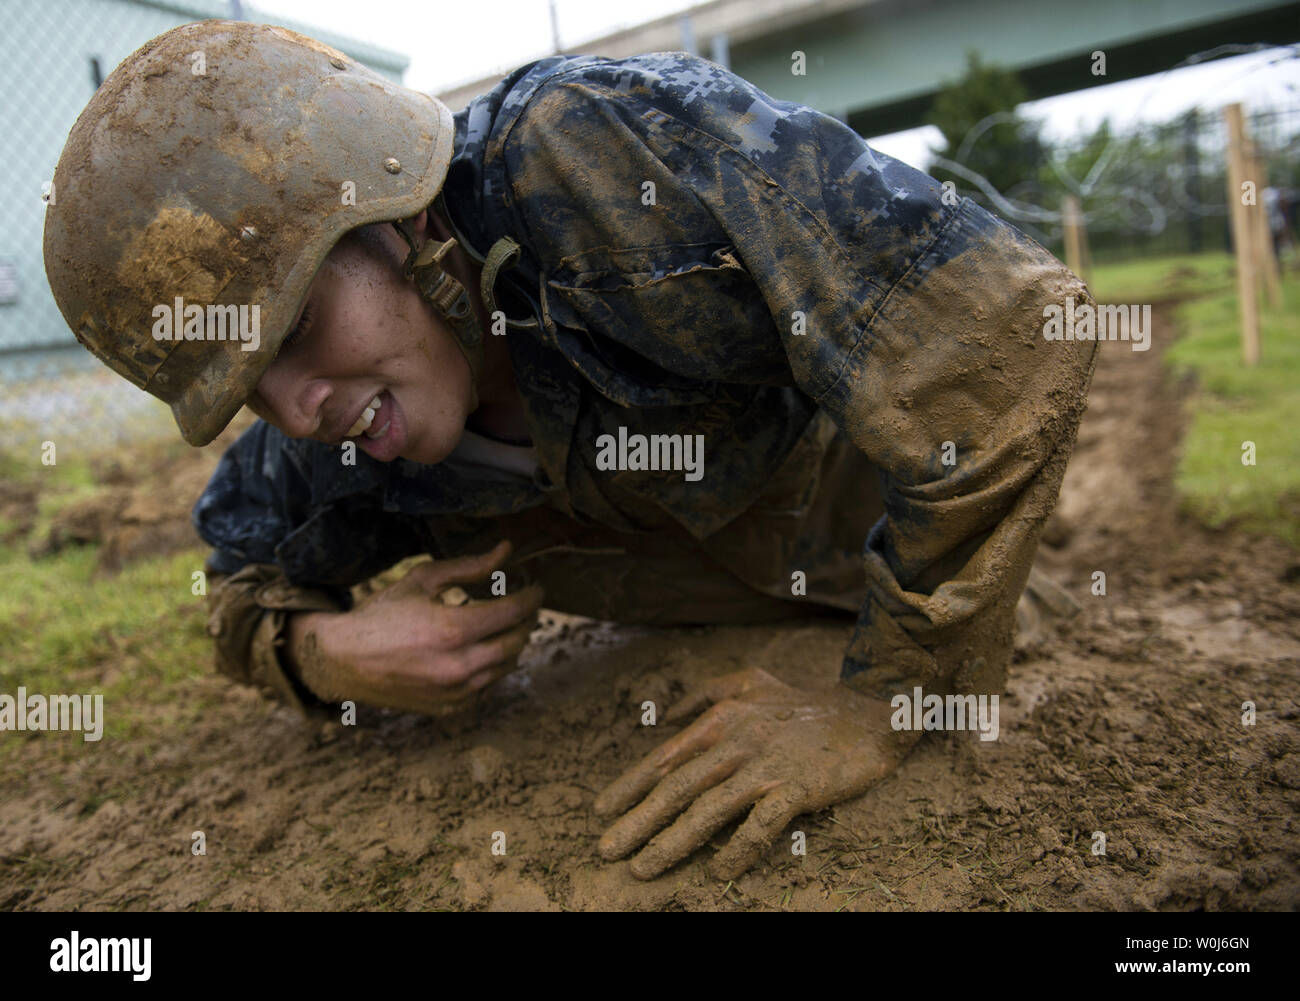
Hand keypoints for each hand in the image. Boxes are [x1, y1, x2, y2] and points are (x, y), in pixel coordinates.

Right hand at [287, 540, 542, 714]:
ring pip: (506, 666)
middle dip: (526, 620)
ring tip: (503, 624)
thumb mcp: (423, 580)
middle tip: (524, 604)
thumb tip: (506, 550)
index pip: (515, 612)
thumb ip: (469, 566)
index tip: (536, 587)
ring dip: (511, 643)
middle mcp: (459, 666)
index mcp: (454, 630)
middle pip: (517, 641)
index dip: (532, 596)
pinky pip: (487, 686)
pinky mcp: (449, 708)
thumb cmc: (381, 614)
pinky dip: (491, 666)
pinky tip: (480, 650)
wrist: (343, 660)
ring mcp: (456, 692)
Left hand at [594, 667, 919, 879]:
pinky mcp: (797, 788)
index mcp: (721, 719)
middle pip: (677, 788)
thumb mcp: (749, 682)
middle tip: (606, 850)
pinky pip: (760, 826)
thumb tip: (666, 715)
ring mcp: (766, 767)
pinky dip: (738, 850)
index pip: (665, 757)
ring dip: (672, 842)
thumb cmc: (803, 703)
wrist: (868, 711)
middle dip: (637, 822)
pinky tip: (718, 872)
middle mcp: (736, 742)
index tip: (600, 811)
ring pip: (708, 810)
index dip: (629, 786)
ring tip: (643, 867)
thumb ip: (705, 693)